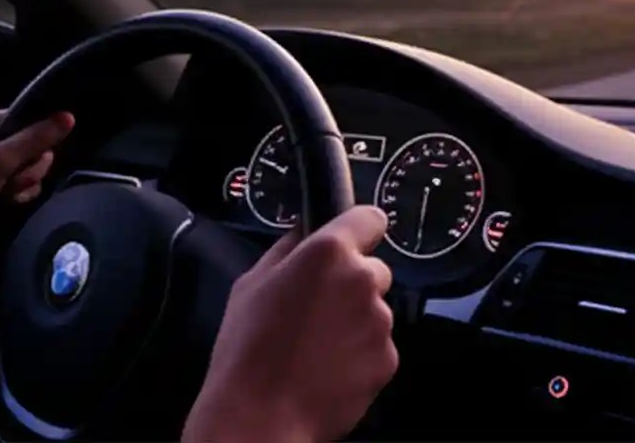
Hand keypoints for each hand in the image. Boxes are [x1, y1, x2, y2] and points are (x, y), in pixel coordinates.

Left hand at [0, 109, 74, 229]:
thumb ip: (35, 139)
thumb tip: (68, 117)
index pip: (20, 119)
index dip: (36, 134)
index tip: (40, 151)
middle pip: (27, 147)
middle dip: (28, 166)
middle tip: (14, 180)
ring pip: (23, 170)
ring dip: (22, 184)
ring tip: (6, 195)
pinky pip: (14, 186)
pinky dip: (15, 195)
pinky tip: (6, 203)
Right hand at [184, 207, 396, 442]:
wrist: (260, 416)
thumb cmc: (247, 348)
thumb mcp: (252, 283)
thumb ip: (287, 248)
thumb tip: (305, 228)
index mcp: (329, 252)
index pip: (370, 218)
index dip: (359, 231)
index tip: (349, 244)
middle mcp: (362, 280)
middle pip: (373, 270)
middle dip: (352, 284)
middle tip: (318, 310)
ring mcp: (379, 322)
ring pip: (375, 311)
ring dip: (355, 322)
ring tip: (317, 346)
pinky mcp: (388, 359)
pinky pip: (378, 347)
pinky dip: (360, 355)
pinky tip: (328, 368)